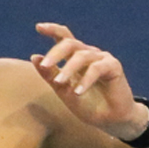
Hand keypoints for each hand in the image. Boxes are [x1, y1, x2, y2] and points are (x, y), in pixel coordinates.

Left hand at [31, 22, 147, 140]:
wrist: (110, 120)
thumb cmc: (87, 105)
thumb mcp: (63, 91)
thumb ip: (50, 75)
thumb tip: (34, 57)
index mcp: (75, 57)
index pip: (64, 38)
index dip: (52, 30)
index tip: (38, 27)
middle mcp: (89, 54)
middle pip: (70, 43)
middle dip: (55, 53)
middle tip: (44, 65)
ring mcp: (102, 58)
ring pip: (81, 56)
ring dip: (68, 69)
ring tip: (60, 83)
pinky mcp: (114, 66)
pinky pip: (97, 68)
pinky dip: (86, 80)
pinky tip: (78, 92)